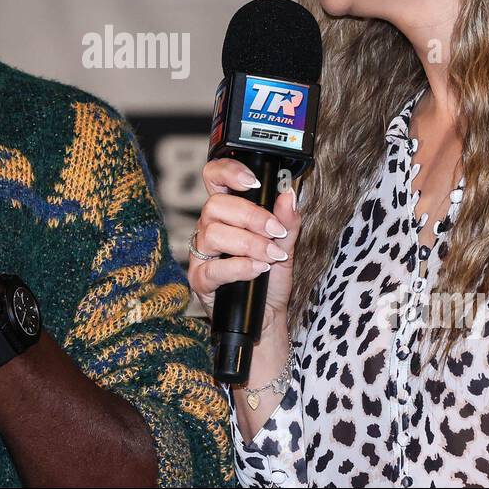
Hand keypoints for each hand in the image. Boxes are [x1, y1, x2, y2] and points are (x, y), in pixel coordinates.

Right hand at [187, 159, 299, 337]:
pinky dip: (240, 267)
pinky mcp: (200, 280)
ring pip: (213, 234)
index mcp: (228, 213)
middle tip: (275, 232)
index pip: (214, 178)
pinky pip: (214, 268)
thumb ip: (287, 221)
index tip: (253, 182)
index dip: (228, 172)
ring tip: (272, 255)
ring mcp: (201, 254)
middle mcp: (209, 228)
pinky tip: (259, 269)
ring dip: (249, 243)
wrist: (268, 316)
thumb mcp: (286, 246)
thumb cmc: (271, 278)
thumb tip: (288, 194)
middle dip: (251, 216)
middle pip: (215, 205)